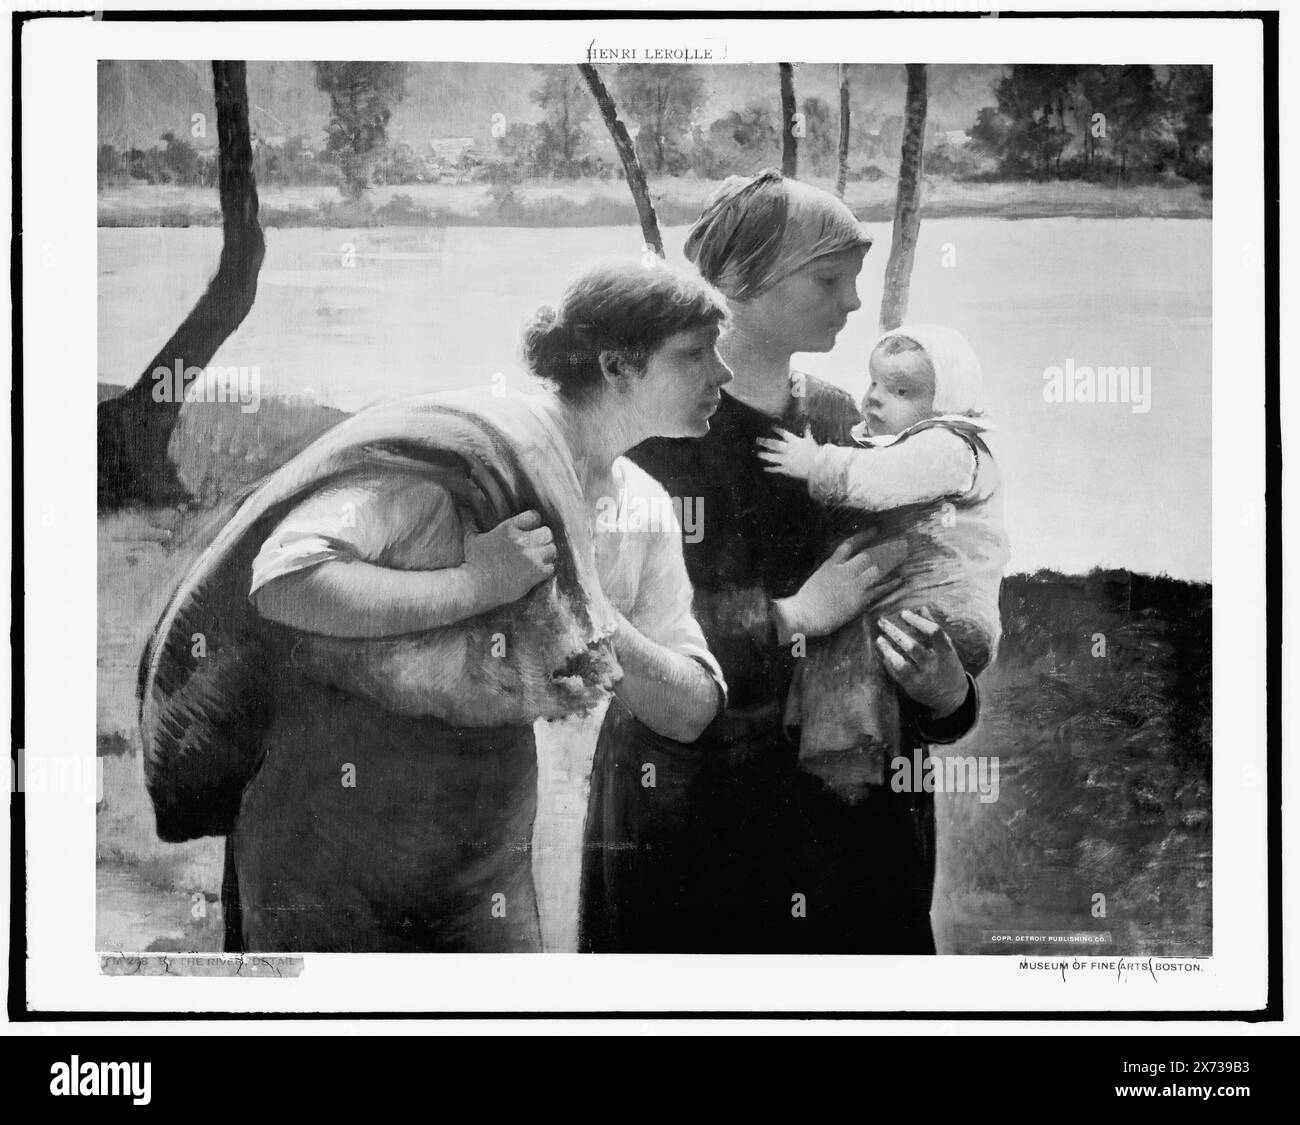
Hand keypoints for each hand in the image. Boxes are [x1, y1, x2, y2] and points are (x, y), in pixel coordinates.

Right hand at [462, 509, 556, 607]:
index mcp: (508, 528)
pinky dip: (546, 571)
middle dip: (543, 540)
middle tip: (537, 548)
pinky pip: (551, 567)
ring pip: (552, 549)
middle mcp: (521, 540)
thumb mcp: (471, 537)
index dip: (534, 524)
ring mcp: (530, 557)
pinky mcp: (535, 573)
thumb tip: (462, 508)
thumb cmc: (471, 562)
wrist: (474, 586)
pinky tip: (537, 573)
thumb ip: (471, 521)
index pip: (534, 516)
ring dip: (547, 555)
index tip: (530, 531)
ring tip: (539, 560)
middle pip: (547, 532)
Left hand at [756, 426, 819, 480]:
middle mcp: (789, 450)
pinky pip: (777, 469)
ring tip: (759, 454)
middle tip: (758, 440)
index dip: (778, 430)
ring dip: (765, 455)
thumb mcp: (811, 441)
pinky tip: (765, 468)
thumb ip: (807, 433)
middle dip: (765, 442)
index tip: (772, 427)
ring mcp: (787, 459)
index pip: (784, 434)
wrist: (818, 466)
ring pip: (773, 457)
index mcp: (795, 442)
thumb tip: (807, 425)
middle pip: (774, 445)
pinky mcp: (787, 469)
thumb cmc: (816, 453)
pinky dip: (770, 469)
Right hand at [776, 530, 906, 639]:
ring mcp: (853, 584)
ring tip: (903, 559)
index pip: (850, 544)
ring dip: (891, 564)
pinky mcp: (859, 599)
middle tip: (899, 545)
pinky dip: (891, 584)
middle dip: (884, 550)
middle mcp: (844, 571)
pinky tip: (900, 580)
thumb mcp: (817, 578)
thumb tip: (838, 570)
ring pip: (876, 570)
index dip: (864, 536)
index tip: (876, 530)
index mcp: (831, 564)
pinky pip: (879, 589)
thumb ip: (830, 572)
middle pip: (868, 555)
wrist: (803, 614)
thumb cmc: (805, 601)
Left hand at [875, 607, 968, 718]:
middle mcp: (933, 665)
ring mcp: (922, 678)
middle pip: (912, 647)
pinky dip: (889, 663)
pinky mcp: (912, 687)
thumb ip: (934, 629)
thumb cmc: (947, 665)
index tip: (904, 614)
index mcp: (945, 652)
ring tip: (879, 639)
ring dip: (888, 650)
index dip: (918, 621)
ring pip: (901, 663)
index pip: (934, 632)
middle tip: (882, 622)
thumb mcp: (947, 648)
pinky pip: (897, 674)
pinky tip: (884, 653)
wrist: (952, 697)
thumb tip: (922, 608)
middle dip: (895, 632)